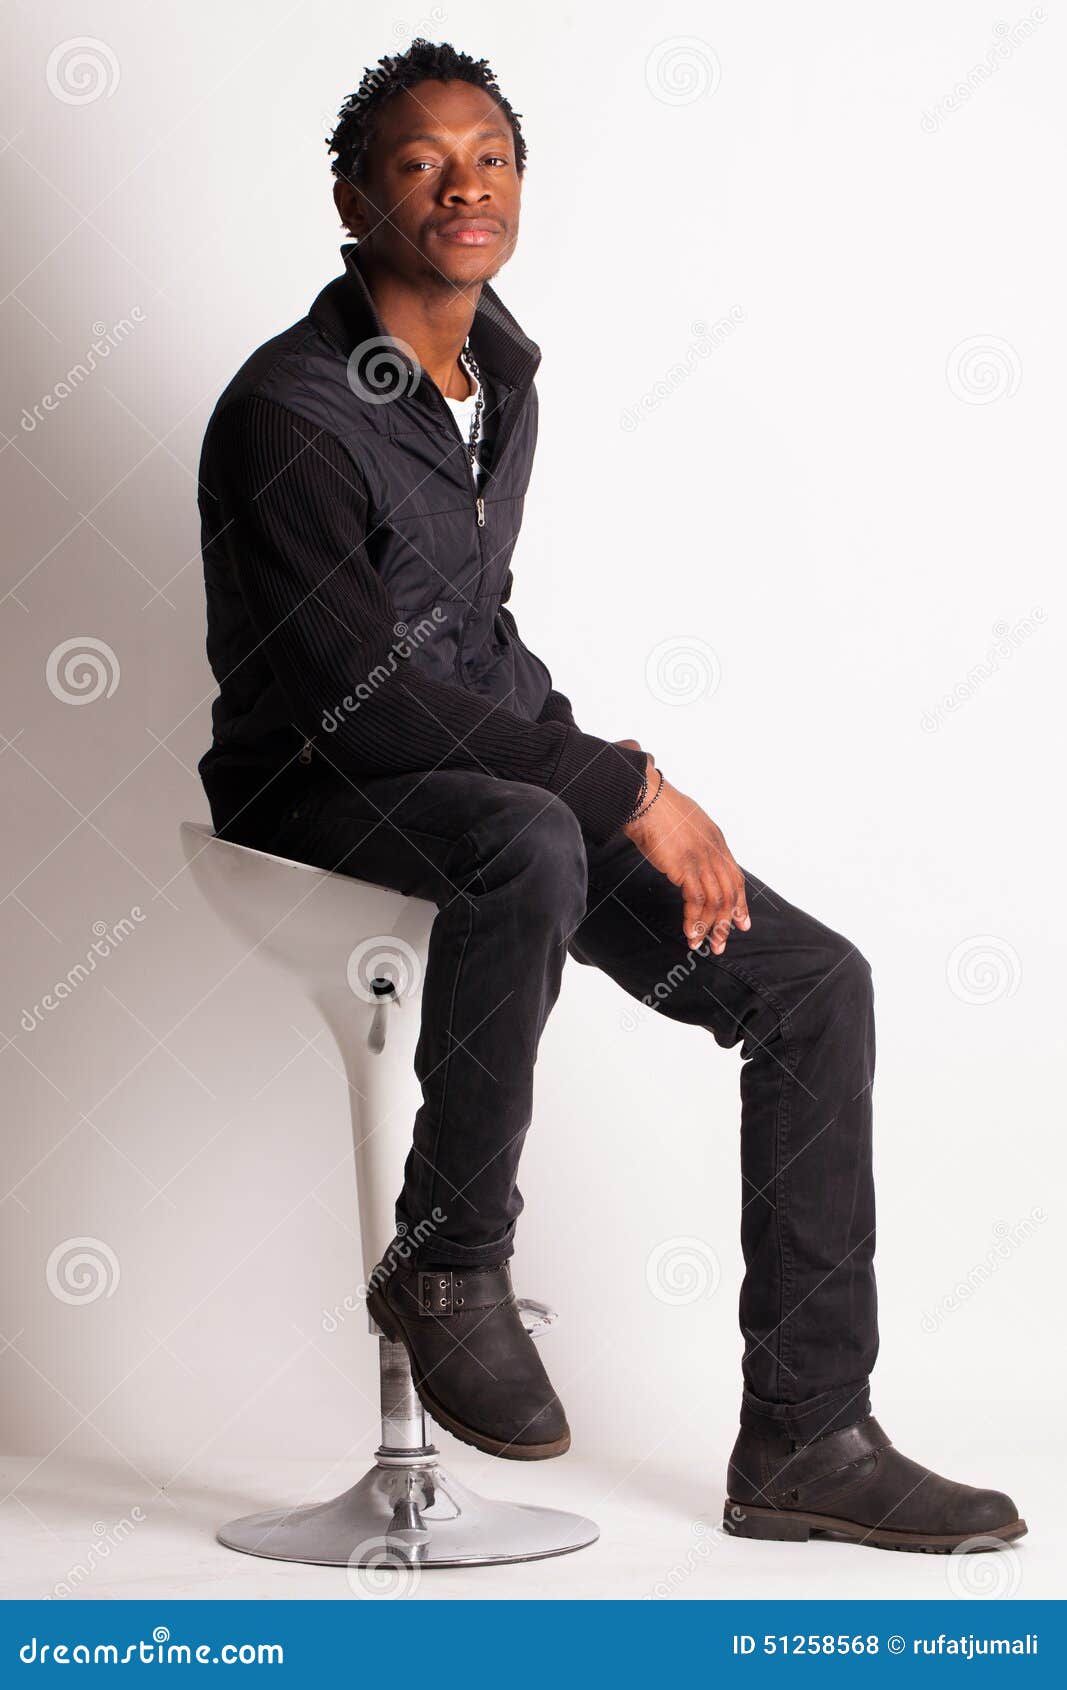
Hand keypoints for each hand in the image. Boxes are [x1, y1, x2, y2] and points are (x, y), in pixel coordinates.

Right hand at [623, 756, 750, 953]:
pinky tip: (689, 933)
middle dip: (727, 922)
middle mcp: (715, 851)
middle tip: (721, 944)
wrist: (645, 798)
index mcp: (716, 840)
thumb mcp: (682, 823)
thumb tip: (683, 852)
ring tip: (701, 945)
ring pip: (716, 901)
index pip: (735, 877)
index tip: (741, 922)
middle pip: (729, 893)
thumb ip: (690, 840)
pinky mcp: (687, 867)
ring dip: (709, 927)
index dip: (739, 902)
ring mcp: (702, 859)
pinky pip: (697, 901)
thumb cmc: (655, 806)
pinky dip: (694, 920)